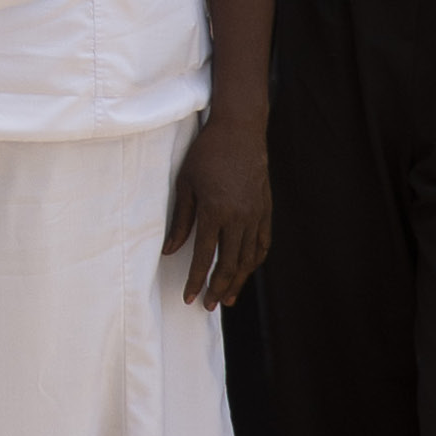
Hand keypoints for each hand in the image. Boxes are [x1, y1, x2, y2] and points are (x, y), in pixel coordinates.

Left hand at [165, 111, 270, 307]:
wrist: (240, 130)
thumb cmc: (207, 153)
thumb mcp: (185, 184)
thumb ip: (180, 220)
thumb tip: (170, 251)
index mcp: (215, 211)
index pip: (204, 257)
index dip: (195, 280)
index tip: (188, 298)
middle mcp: (238, 217)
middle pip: (229, 264)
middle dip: (217, 288)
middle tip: (208, 305)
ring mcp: (255, 214)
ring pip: (248, 258)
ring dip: (237, 281)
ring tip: (227, 298)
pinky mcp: (265, 209)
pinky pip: (262, 243)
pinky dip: (254, 261)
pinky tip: (246, 270)